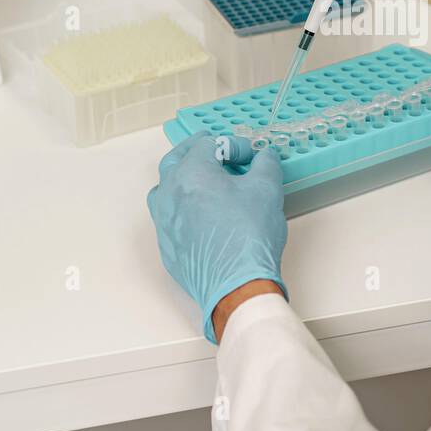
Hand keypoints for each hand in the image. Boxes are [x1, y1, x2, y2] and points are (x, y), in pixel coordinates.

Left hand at [147, 133, 287, 343]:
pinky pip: (168, 218)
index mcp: (190, 173)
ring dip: (181, 179)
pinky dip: (181, 209)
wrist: (237, 285)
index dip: (232, 145)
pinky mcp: (167, 247)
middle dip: (196, 151)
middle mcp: (169, 194)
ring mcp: (163, 222)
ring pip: (164, 189)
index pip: (208, 145)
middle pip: (176, 160)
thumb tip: (264, 156)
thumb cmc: (249, 234)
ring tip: (200, 181)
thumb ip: (265, 163)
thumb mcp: (267, 189)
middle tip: (212, 149)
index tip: (249, 156)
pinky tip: (200, 216)